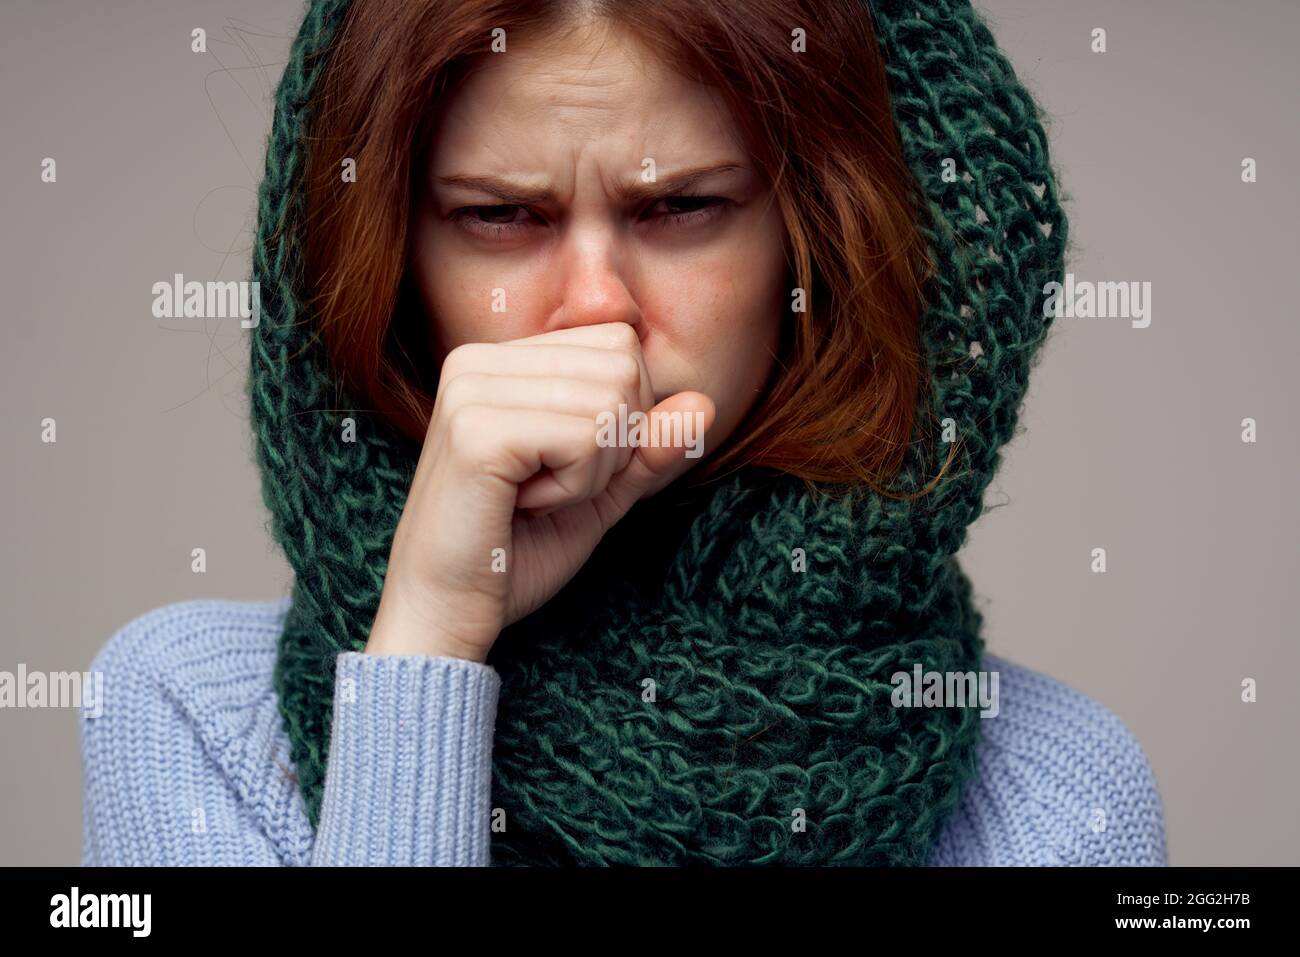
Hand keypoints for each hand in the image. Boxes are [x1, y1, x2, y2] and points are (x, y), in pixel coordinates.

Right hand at [363, 321, 714, 661]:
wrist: (447, 613)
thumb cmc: (514, 555)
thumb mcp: (598, 492)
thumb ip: (647, 448)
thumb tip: (705, 404)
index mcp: (498, 360)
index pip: (619, 345)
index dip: (623, 417)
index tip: (563, 467)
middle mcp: (476, 359)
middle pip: (623, 368)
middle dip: (612, 446)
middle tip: (549, 490)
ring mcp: (471, 390)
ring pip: (611, 402)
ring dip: (592, 472)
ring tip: (533, 499)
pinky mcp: (476, 431)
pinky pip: (585, 438)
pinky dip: (575, 487)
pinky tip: (524, 507)